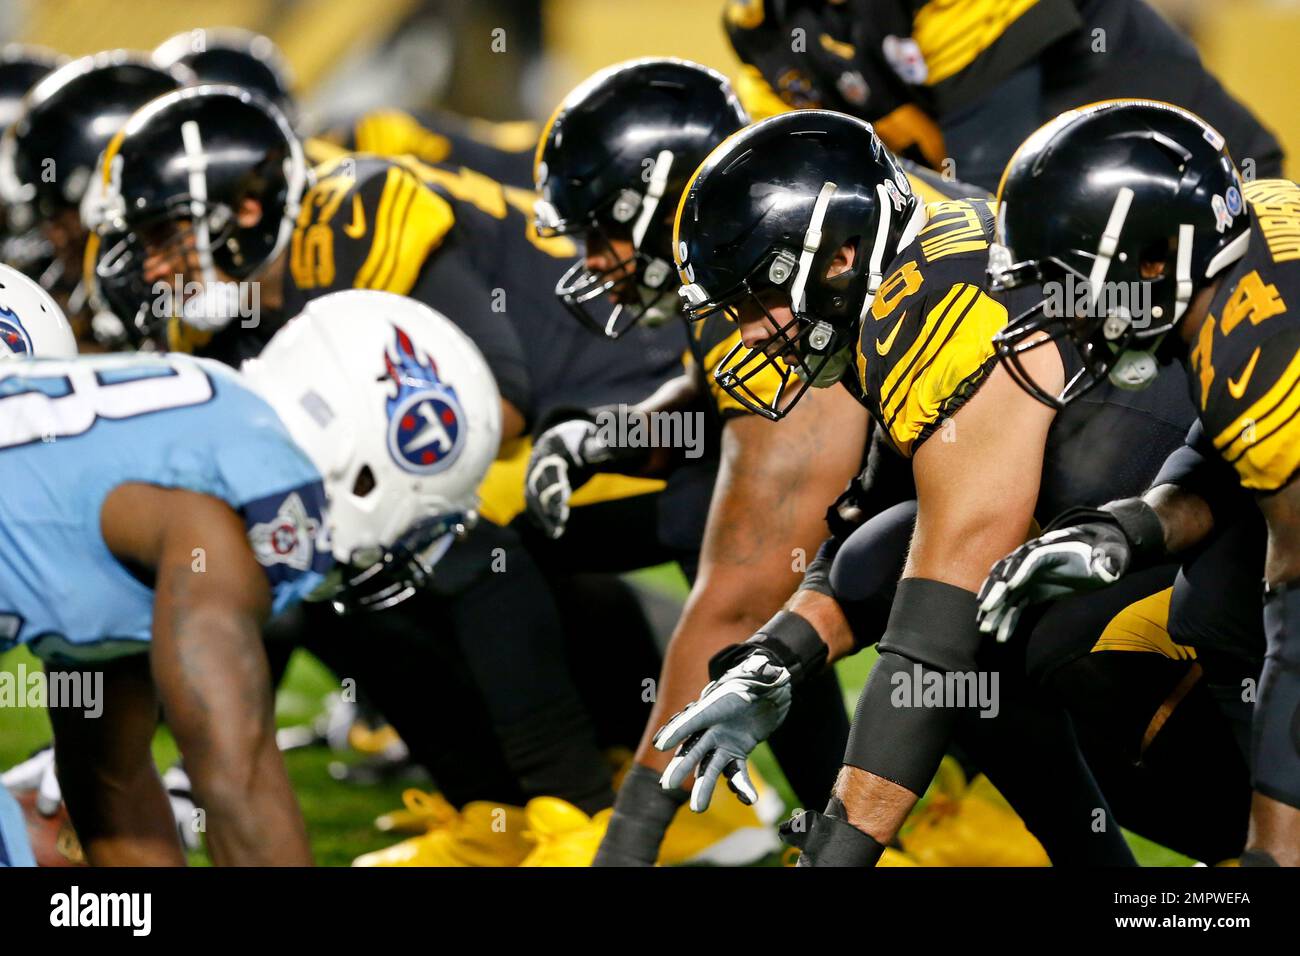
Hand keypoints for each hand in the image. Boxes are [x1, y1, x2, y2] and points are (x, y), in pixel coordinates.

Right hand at [524, 418, 600, 538]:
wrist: (558, 440)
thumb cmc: (577, 441)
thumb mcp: (588, 440)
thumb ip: (598, 448)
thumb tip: (609, 450)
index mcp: (551, 449)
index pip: (551, 467)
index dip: (555, 483)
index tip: (563, 499)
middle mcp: (537, 464)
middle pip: (538, 485)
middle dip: (547, 502)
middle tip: (560, 517)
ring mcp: (532, 477)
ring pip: (534, 498)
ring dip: (543, 516)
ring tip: (555, 532)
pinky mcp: (533, 490)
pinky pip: (533, 505)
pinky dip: (540, 519)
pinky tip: (552, 532)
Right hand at [653, 649, 792, 811]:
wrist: (772, 687)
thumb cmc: (764, 675)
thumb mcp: (766, 672)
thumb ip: (763, 672)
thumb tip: (767, 667)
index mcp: (715, 703)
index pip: (694, 718)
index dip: (678, 730)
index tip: (662, 745)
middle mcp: (713, 725)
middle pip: (693, 748)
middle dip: (681, 767)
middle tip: (667, 785)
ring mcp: (723, 740)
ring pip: (709, 767)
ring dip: (703, 787)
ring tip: (699, 808)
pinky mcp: (737, 751)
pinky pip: (736, 772)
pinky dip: (741, 787)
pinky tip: (748, 798)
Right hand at [976, 520, 1130, 642]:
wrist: (1095, 552)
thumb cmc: (1102, 552)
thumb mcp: (1111, 554)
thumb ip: (1109, 560)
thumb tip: (1107, 571)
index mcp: (1050, 549)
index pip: (1031, 558)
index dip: (1019, 570)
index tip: (1009, 586)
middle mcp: (1031, 561)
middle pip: (1008, 574)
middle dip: (996, 590)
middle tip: (986, 608)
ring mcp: (1028, 577)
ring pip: (1006, 593)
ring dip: (994, 610)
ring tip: (985, 628)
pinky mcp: (1029, 590)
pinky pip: (1014, 606)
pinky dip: (1006, 620)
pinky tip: (1000, 636)